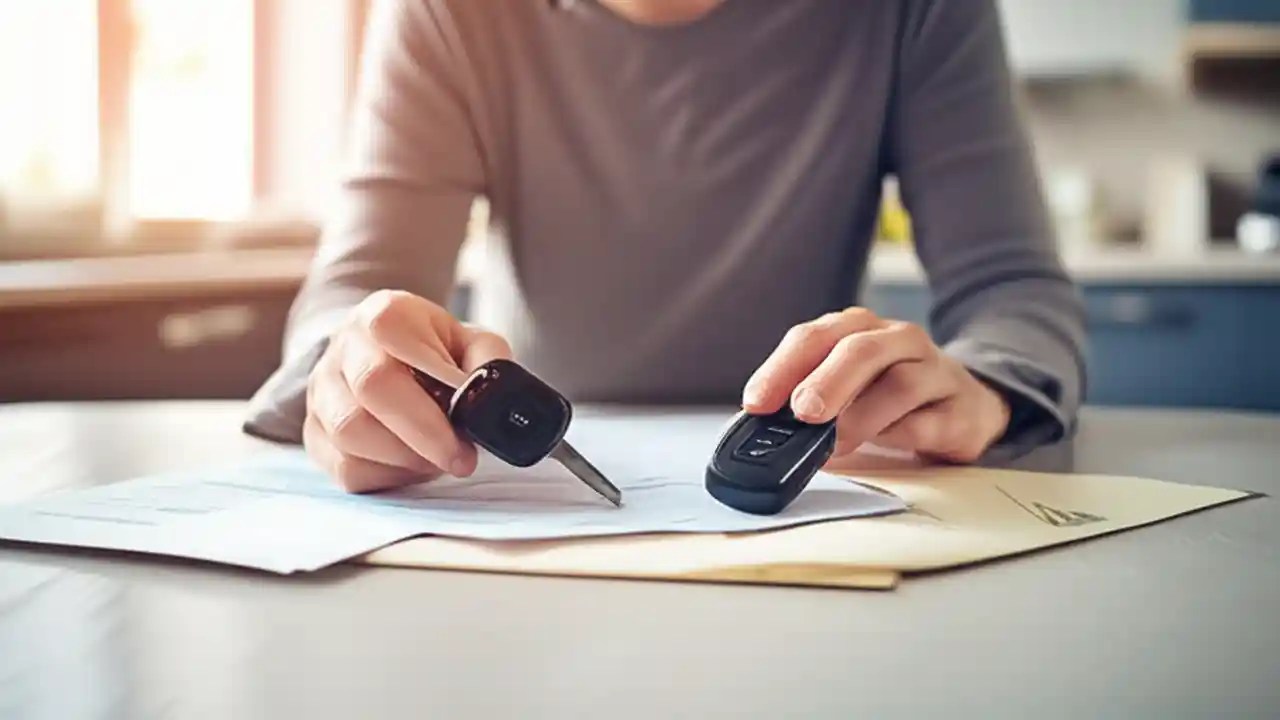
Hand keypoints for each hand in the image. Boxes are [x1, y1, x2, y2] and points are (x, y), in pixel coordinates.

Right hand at [304, 290, 512, 491]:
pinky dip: (388, 476)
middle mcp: (343, 348)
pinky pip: (346, 468)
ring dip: (406, 458)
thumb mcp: (469, 342)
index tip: (465, 409)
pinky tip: (411, 465)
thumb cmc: (432, 353)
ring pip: (352, 434)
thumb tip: (496, 397)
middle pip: (372, 387)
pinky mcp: (314, 435)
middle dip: (425, 433)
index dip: (432, 372)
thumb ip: (489, 361)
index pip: (391, 331)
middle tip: (462, 458)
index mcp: (383, 314)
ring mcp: (322, 393)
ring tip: (436, 458)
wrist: (380, 358)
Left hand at [742, 308, 1010, 463]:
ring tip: (835, 443)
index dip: (780, 370)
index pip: (812, 338)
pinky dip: (902, 435)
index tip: (756, 404)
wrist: (964, 404)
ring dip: (861, 416)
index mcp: (857, 329)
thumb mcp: (845, 388)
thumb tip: (758, 429)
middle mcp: (898, 340)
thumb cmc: (888, 394)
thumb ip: (804, 400)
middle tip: (803, 413)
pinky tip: (885, 447)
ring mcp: (934, 371)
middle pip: (860, 350)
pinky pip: (930, 421)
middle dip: (826, 382)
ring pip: (900, 383)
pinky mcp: (960, 409)